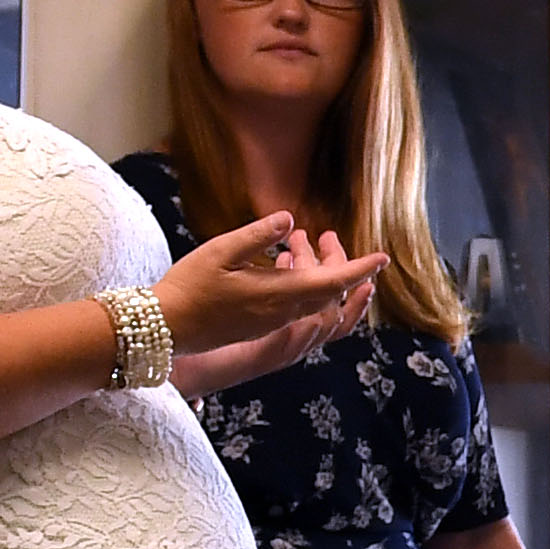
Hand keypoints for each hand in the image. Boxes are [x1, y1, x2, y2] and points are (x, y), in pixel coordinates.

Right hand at [156, 212, 380, 359]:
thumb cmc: (189, 286)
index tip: (383, 257)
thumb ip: (259, 235)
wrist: (166, 328)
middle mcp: (283, 314)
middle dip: (337, 263)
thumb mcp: (221, 250)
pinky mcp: (262, 328)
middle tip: (326, 236)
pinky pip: (298, 309)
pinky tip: (284, 264)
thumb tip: (290, 220)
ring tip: (305, 244)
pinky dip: (303, 286)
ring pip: (314, 301)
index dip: (360, 269)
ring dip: (318, 274)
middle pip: (328, 292)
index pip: (333, 283)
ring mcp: (273, 324)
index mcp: (279, 295)